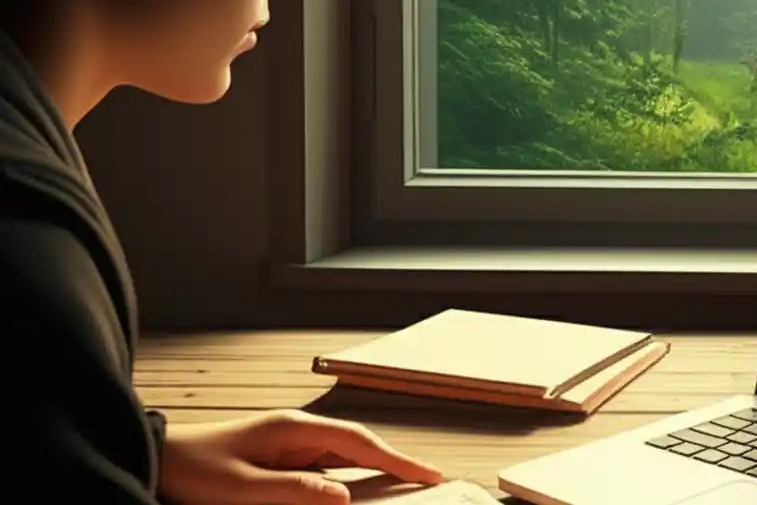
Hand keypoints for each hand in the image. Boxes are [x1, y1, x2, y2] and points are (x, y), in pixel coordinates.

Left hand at [156, 409, 442, 503]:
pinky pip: (325, 466)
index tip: (430, 473)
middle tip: (429, 482)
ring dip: (374, 470)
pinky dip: (349, 477)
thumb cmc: (193, 470)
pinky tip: (358, 492)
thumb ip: (294, 491)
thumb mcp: (241, 489)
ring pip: (344, 456)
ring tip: (405, 487)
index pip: (359, 443)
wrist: (156, 458)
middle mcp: (297, 431)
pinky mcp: (278, 457)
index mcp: (294, 430)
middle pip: (358, 446)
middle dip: (394, 462)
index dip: (397, 459)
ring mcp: (288, 443)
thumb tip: (345, 496)